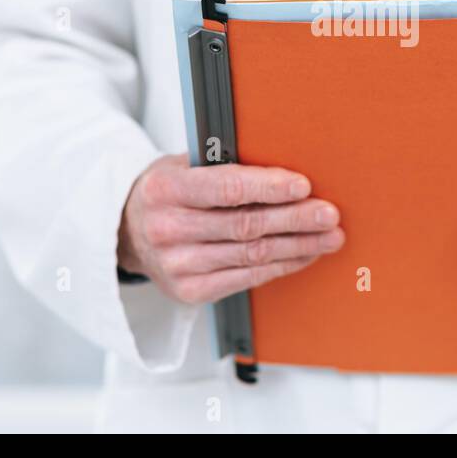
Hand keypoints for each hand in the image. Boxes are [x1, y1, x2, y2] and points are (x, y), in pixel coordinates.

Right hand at [118, 154, 343, 304]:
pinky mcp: (190, 291)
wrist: (127, 232)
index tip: (303, 186)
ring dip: (298, 245)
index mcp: (165, 189)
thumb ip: (223, 166)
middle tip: (328, 214)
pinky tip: (303, 254)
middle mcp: (168, 229)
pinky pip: (248, 277)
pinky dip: (282, 265)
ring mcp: (178, 265)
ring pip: (253, 254)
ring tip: (327, 236)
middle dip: (295, 219)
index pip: (226, 188)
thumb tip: (284, 172)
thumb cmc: (166, 192)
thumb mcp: (182, 166)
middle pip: (246, 225)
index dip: (269, 188)